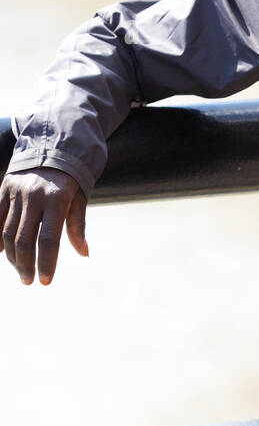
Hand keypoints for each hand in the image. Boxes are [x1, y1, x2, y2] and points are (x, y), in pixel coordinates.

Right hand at [0, 167, 88, 284]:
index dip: (47, 263)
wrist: (52, 145)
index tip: (46, 281)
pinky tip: (1, 253)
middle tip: (30, 280)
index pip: (49, 239)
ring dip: (12, 257)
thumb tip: (84, 252)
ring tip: (21, 270)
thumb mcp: (80, 196)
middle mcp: (34, 196)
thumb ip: (78, 224)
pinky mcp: (4, 188)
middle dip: (26, 265)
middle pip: (24, 240)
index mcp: (57, 198)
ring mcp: (16, 192)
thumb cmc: (71, 176)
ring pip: (8, 232)